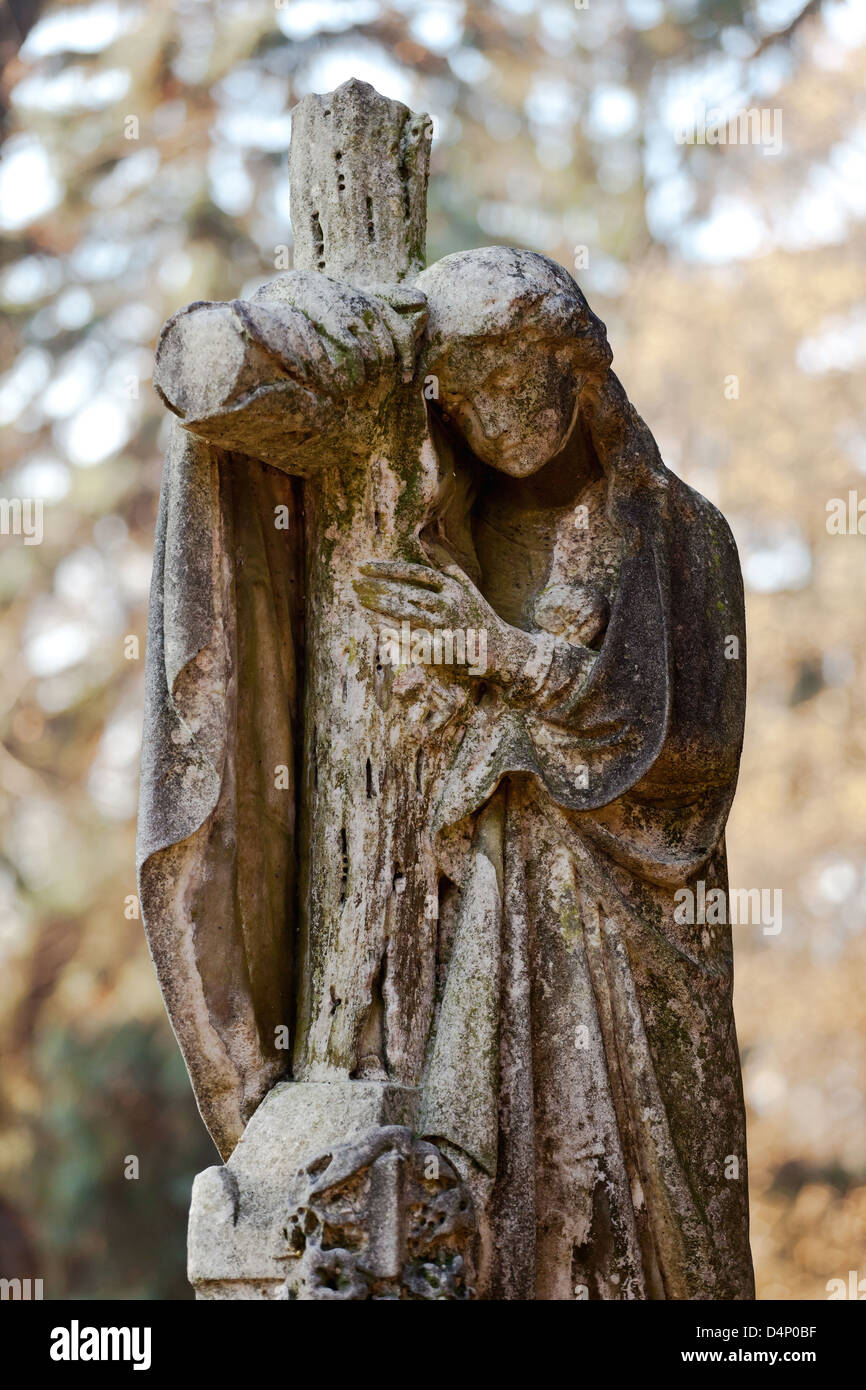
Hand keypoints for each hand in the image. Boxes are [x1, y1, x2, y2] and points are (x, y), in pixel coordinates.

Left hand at [353, 553, 548, 689]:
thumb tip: (427, 540)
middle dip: (377, 586)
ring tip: (359, 599)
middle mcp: (448, 604)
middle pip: (405, 592)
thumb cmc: (479, 615)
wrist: (499, 649)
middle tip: (353, 582)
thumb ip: (446, 564)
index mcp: (452, 587)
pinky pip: (410, 638)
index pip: (414, 572)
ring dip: (379, 605)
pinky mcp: (441, 648)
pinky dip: (391, 629)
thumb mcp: (467, 586)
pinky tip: (373, 623)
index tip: (365, 566)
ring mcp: (444, 626)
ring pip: (404, 612)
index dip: (387, 568)